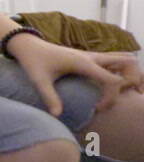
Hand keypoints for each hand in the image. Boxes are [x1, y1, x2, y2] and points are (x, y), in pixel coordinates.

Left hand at [8, 34, 142, 116]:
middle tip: (124, 97)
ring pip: (126, 59)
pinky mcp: (92, 57)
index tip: (97, 109)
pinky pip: (117, 60)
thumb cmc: (33, 62)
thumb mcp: (39, 80)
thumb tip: (57, 116)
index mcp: (84, 63)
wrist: (29, 45)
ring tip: (124, 92)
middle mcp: (93, 57)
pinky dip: (123, 71)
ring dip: (132, 74)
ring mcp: (94, 56)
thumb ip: (49, 97)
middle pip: (130, 63)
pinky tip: (114, 86)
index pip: (114, 80)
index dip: (112, 97)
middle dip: (134, 81)